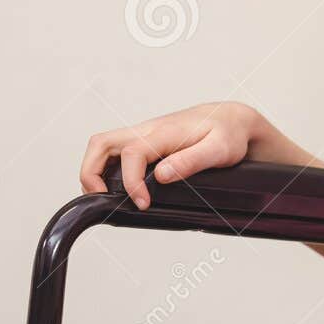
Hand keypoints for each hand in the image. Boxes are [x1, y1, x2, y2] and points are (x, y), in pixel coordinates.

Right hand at [80, 101, 267, 208]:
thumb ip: (191, 162)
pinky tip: (117, 187)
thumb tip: (162, 176)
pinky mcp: (144, 141)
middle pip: (101, 144)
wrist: (232, 119)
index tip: (142, 203)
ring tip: (106, 196)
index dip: (131, 181)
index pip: (132, 153)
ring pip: (103, 146)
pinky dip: (105, 168)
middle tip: (105, 199)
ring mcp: (143, 134)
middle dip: (92, 173)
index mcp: (164, 132)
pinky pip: (114, 151)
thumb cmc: (227, 134)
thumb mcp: (219, 150)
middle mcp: (148, 130)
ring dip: (94, 170)